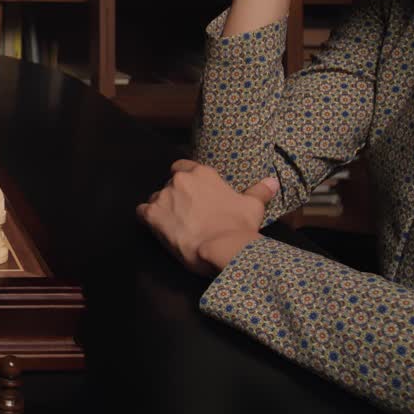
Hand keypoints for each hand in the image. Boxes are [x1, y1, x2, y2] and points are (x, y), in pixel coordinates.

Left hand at [136, 160, 277, 275]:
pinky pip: (141, 213)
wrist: (223, 247)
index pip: (182, 167)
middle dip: (175, 197)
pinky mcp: (152, 215)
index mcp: (201, 174)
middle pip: (169, 185)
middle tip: (186, 215)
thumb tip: (272, 181)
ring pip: (155, 199)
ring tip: (174, 225)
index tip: (190, 193)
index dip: (184, 179)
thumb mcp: (253, 206)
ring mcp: (163, 196)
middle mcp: (179, 180)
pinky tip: (156, 228)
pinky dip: (147, 219)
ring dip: (162, 209)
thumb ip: (260, 191)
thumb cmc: (239, 226)